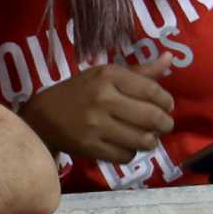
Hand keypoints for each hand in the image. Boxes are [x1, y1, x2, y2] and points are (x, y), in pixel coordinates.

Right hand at [20, 63, 174, 163]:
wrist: (42, 117)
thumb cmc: (79, 92)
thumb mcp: (104, 75)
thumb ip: (140, 72)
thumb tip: (170, 58)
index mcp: (108, 76)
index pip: (152, 91)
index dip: (166, 102)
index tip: (167, 106)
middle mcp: (102, 99)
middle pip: (151, 117)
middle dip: (165, 124)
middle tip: (163, 125)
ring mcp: (95, 125)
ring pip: (141, 140)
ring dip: (150, 141)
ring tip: (147, 137)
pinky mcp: (90, 147)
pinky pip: (125, 155)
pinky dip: (130, 153)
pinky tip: (126, 146)